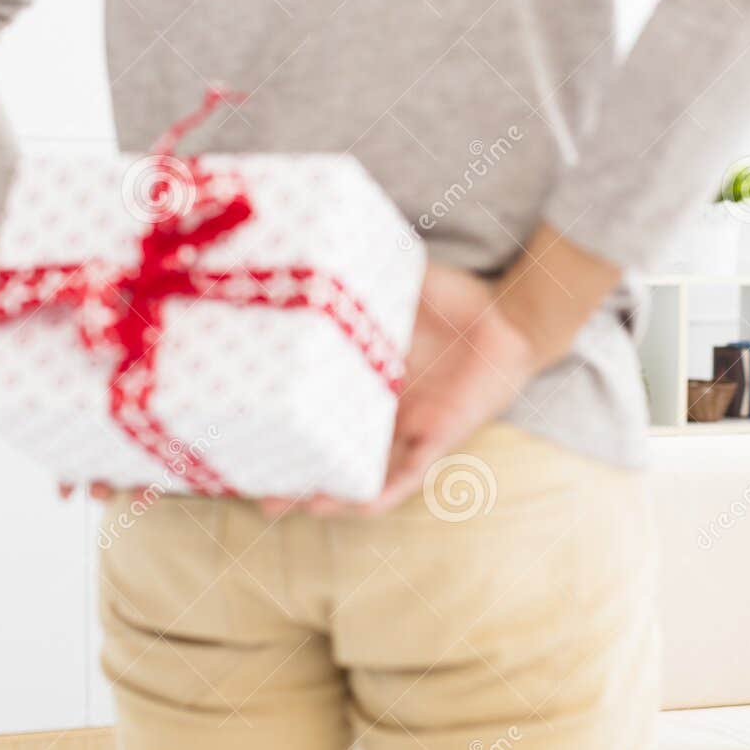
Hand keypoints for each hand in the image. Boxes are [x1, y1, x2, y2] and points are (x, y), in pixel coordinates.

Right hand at [258, 260, 541, 518]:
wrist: (510, 316)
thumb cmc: (452, 300)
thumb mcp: (395, 285)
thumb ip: (359, 275)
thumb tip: (313, 244)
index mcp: (363, 377)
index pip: (314, 409)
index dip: (282, 424)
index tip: (239, 429)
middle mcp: (380, 411)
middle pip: (329, 452)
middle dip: (290, 473)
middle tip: (248, 483)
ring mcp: (407, 428)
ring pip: (360, 474)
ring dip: (325, 494)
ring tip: (285, 503)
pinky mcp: (438, 439)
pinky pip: (406, 475)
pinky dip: (378, 493)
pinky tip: (350, 504)